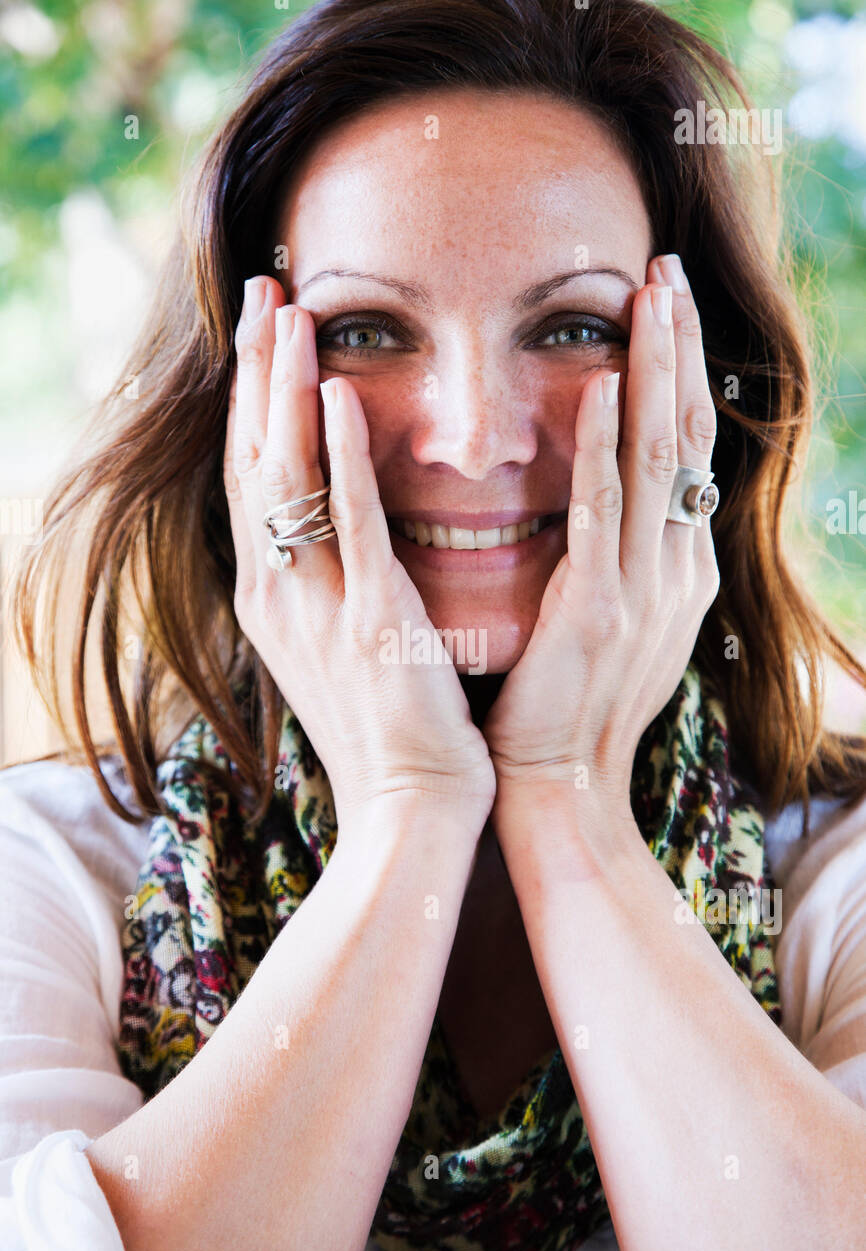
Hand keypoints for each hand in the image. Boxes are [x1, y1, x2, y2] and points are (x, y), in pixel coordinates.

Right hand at [224, 275, 495, 828]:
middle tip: (264, 293)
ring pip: (285, 478)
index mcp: (278, 597)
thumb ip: (339, 581)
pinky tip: (337, 392)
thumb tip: (348, 530)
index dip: (256, 402)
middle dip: (257, 374)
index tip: (268, 334)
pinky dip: (337, 455)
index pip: (255, 478)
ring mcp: (316, 606)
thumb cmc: (394, 730)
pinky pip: (347, 523)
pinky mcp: (368, 618)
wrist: (412, 807)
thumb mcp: (349, 645)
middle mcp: (280, 593)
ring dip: (284, 390)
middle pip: (254, 460)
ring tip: (287, 313)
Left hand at [482, 253, 719, 814]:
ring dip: (654, 372)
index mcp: (675, 572)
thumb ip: (617, 560)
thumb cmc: (568, 707)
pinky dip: (603, 448)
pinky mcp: (594, 614)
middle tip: (669, 270)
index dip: (680, 375)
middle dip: (680, 350)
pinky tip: (598, 387)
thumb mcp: (612, 624)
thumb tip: (611, 506)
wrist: (555, 786)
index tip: (667, 308)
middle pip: (684, 438)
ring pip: (656, 460)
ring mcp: (641, 592)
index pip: (684, 453)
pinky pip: (601, 515)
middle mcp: (673, 572)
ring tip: (651, 295)